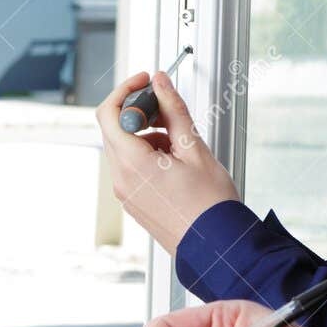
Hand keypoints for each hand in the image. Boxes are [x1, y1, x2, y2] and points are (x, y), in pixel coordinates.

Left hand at [96, 68, 239, 253]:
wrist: (216, 246)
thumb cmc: (211, 205)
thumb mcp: (196, 149)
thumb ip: (174, 111)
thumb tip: (161, 84)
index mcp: (133, 163)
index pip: (110, 113)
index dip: (127, 90)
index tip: (147, 81)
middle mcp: (121, 179)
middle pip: (116, 129)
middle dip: (141, 112)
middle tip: (169, 109)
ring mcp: (126, 192)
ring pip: (125, 147)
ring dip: (148, 134)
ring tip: (182, 144)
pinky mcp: (134, 201)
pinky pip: (132, 167)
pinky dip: (150, 154)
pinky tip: (178, 161)